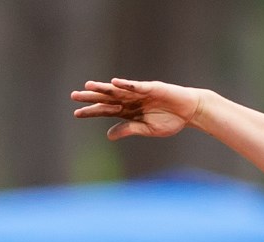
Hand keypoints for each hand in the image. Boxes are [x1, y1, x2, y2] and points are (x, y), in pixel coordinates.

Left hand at [70, 78, 203, 139]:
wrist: (189, 112)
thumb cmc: (170, 120)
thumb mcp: (146, 129)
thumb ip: (128, 129)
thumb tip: (108, 136)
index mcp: (129, 111)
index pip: (106, 110)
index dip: (92, 111)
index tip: (76, 114)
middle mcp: (131, 100)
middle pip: (107, 98)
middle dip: (91, 97)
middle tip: (74, 96)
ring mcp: (140, 93)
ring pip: (117, 90)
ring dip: (103, 88)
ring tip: (88, 86)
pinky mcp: (151, 88)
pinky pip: (136, 86)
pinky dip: (125, 84)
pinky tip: (113, 83)